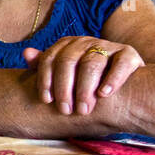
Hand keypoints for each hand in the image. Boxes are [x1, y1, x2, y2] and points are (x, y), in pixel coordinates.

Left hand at [23, 37, 144, 115]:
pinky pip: (120, 63)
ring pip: (92, 63)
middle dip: (65, 88)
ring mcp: (108, 47)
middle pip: (69, 61)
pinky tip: (104, 94)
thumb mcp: (65, 75)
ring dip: (85, 88)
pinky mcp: (128, 55)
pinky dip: (112, 79)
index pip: (50, 58)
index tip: (47, 101)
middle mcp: (86, 42)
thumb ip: (46, 65)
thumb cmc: (87, 82)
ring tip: (84, 109)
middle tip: (66, 111)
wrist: (126, 86)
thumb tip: (26, 53)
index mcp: (67, 46)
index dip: (46, 80)